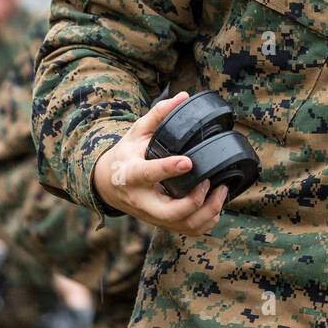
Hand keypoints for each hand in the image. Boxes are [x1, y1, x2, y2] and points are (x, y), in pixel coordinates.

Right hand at [92, 92, 228, 236]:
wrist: (107, 184)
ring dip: (206, 213)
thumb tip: (182, 97)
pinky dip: (207, 221)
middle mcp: (141, 201)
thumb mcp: (136, 132)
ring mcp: (152, 216)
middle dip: (194, 201)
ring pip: (182, 226)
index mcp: (131, 174)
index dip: (168, 169)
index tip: (188, 162)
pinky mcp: (162, 223)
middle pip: (167, 213)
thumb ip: (158, 115)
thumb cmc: (126, 154)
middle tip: (210, 181)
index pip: (148, 174)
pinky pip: (188, 231)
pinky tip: (216, 204)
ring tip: (220, 191)